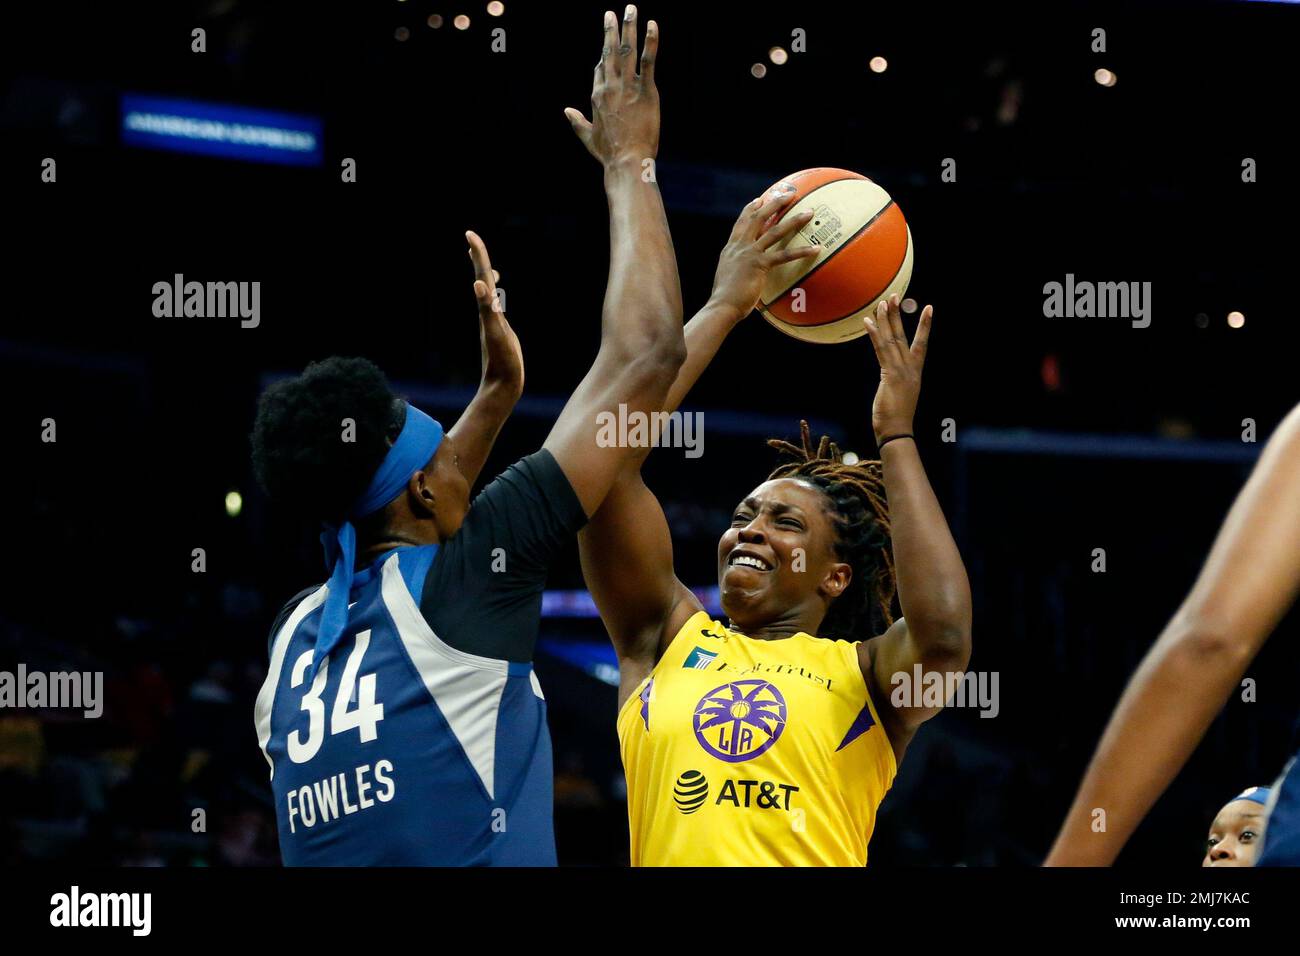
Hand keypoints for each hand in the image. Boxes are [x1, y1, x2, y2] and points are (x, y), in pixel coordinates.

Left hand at [466, 230, 523, 401]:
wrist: (502, 386)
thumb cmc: (502, 362)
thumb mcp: (496, 333)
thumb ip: (487, 309)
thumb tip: (477, 285)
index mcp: (487, 309)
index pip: (482, 275)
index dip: (478, 254)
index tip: (470, 233)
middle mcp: (487, 312)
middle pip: (482, 279)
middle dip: (478, 259)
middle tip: (472, 240)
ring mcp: (493, 322)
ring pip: (488, 293)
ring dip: (485, 276)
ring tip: (483, 263)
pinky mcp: (500, 332)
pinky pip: (495, 308)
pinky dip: (495, 297)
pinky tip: (497, 298)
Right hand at [564, 7, 659, 167]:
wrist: (627, 161)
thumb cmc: (608, 153)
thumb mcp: (587, 137)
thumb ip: (577, 121)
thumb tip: (566, 111)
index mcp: (596, 96)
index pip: (600, 68)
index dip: (604, 57)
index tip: (608, 47)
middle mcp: (610, 86)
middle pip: (609, 52)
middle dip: (610, 30)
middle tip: (611, 13)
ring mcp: (627, 87)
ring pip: (627, 50)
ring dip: (628, 27)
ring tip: (630, 9)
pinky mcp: (646, 90)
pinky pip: (648, 61)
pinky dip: (651, 42)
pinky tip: (652, 26)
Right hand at [706, 187, 819, 321]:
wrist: (722, 306)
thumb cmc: (725, 298)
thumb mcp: (727, 277)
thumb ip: (737, 269)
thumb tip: (744, 274)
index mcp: (731, 248)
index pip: (741, 222)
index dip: (750, 209)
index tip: (760, 199)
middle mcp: (740, 246)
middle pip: (758, 217)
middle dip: (774, 203)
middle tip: (788, 193)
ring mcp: (750, 254)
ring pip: (774, 231)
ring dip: (794, 220)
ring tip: (809, 212)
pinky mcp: (759, 265)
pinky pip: (784, 256)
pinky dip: (801, 251)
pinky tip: (815, 249)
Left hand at [863, 294, 931, 443]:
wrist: (897, 432)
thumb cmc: (896, 419)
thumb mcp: (898, 395)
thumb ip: (896, 382)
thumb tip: (890, 378)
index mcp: (914, 373)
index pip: (921, 344)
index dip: (925, 326)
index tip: (928, 308)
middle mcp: (910, 369)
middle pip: (903, 336)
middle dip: (898, 315)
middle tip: (894, 296)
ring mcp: (902, 371)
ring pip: (893, 339)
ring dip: (886, 319)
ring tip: (882, 302)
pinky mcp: (891, 375)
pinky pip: (882, 350)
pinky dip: (875, 334)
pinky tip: (868, 322)